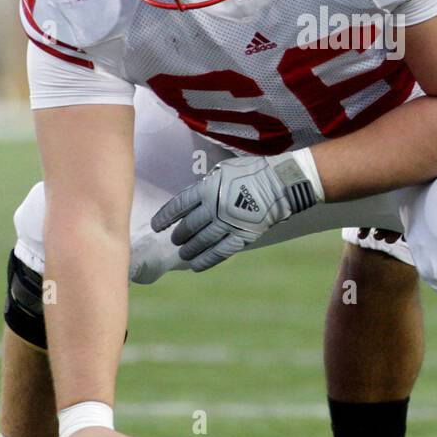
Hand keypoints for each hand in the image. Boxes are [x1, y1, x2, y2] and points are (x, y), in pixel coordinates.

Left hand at [150, 150, 323, 271]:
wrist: (279, 182)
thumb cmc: (251, 172)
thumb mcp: (223, 170)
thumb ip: (206, 185)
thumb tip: (191, 199)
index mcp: (207, 188)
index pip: (179, 205)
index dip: (165, 217)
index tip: (157, 226)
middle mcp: (214, 207)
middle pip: (189, 226)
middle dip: (179, 235)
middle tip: (175, 239)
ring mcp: (227, 223)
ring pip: (201, 241)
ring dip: (189, 249)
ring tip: (183, 253)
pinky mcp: (241, 236)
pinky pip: (219, 252)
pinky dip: (206, 260)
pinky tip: (196, 266)